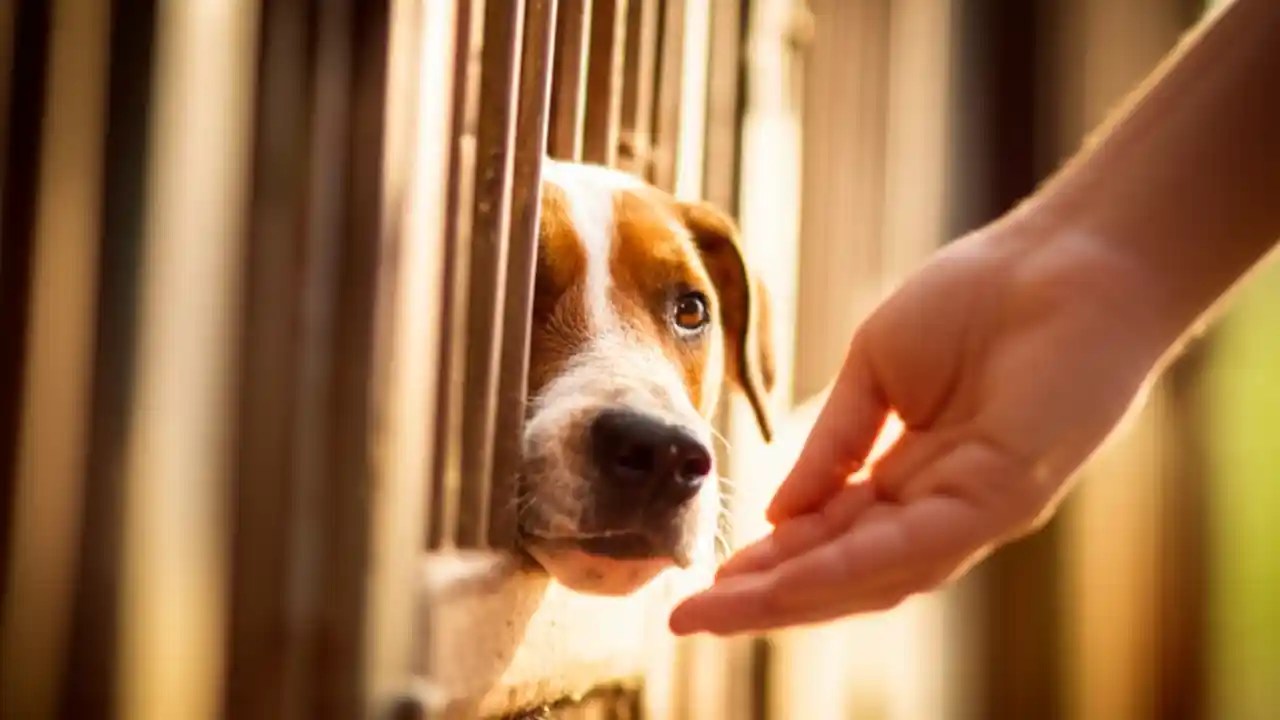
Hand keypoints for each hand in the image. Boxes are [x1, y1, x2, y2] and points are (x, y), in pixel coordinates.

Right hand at [670, 223, 1172, 634]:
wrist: (1069, 256)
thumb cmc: (982, 300)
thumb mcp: (876, 371)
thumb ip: (832, 445)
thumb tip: (777, 513)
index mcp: (912, 476)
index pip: (828, 537)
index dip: (766, 563)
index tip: (704, 583)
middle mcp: (941, 508)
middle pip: (841, 571)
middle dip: (763, 598)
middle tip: (685, 622)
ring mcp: (972, 510)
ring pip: (869, 575)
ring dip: (790, 599)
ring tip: (716, 613)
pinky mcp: (1001, 498)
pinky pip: (911, 546)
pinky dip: (844, 567)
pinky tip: (787, 579)